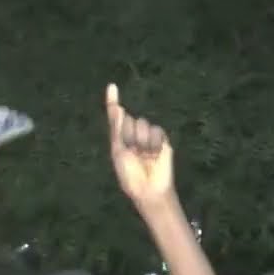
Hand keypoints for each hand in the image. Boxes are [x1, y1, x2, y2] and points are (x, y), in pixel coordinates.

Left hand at [105, 83, 176, 210]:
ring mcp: (147, 137)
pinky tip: (154, 154)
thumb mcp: (118, 152)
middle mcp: (133, 134)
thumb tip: (119, 109)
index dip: (112, 101)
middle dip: (128, 134)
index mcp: (119, 138)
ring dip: (140, 140)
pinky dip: (153, 142)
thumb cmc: (129, 175)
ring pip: (142, 123)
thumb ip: (118, 130)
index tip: (112, 86)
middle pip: (128, 119)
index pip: (116, 117)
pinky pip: (156, 131)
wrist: (148, 188)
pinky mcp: (161, 140)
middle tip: (131, 151)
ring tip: (143, 155)